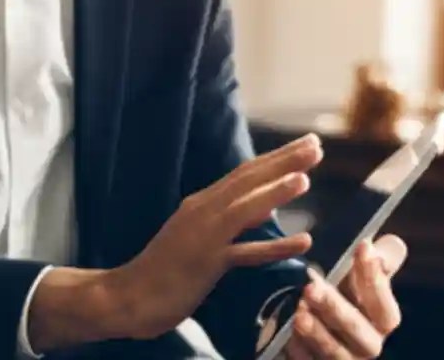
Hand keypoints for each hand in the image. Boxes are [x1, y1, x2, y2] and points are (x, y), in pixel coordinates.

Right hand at [26, 134, 323, 350]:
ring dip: (275, 191)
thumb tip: (268, 205)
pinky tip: (302, 241)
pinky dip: (273, 246)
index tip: (306, 144)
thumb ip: (234, 220)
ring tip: (306, 177)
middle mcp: (203, 212)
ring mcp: (203, 236)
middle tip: (315, 145)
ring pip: (244, 208)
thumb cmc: (165, 270)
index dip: (277, 158)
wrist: (128, 298)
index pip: (245, 174)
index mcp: (203, 204)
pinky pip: (244, 253)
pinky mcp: (204, 263)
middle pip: (248, 181)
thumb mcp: (201, 236)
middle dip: (283, 162)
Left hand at [285, 235, 406, 358]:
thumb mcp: (365, 272)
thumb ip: (381, 257)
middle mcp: (368, 345)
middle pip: (357, 330)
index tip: (362, 248)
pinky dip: (298, 349)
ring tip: (300, 311)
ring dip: (316, 331)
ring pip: (334, 352)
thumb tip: (374, 249)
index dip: (375, 278)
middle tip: (312, 287)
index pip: (385, 305)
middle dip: (334, 308)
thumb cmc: (349, 291)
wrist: (322, 317)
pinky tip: (287, 332)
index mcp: (384, 321)